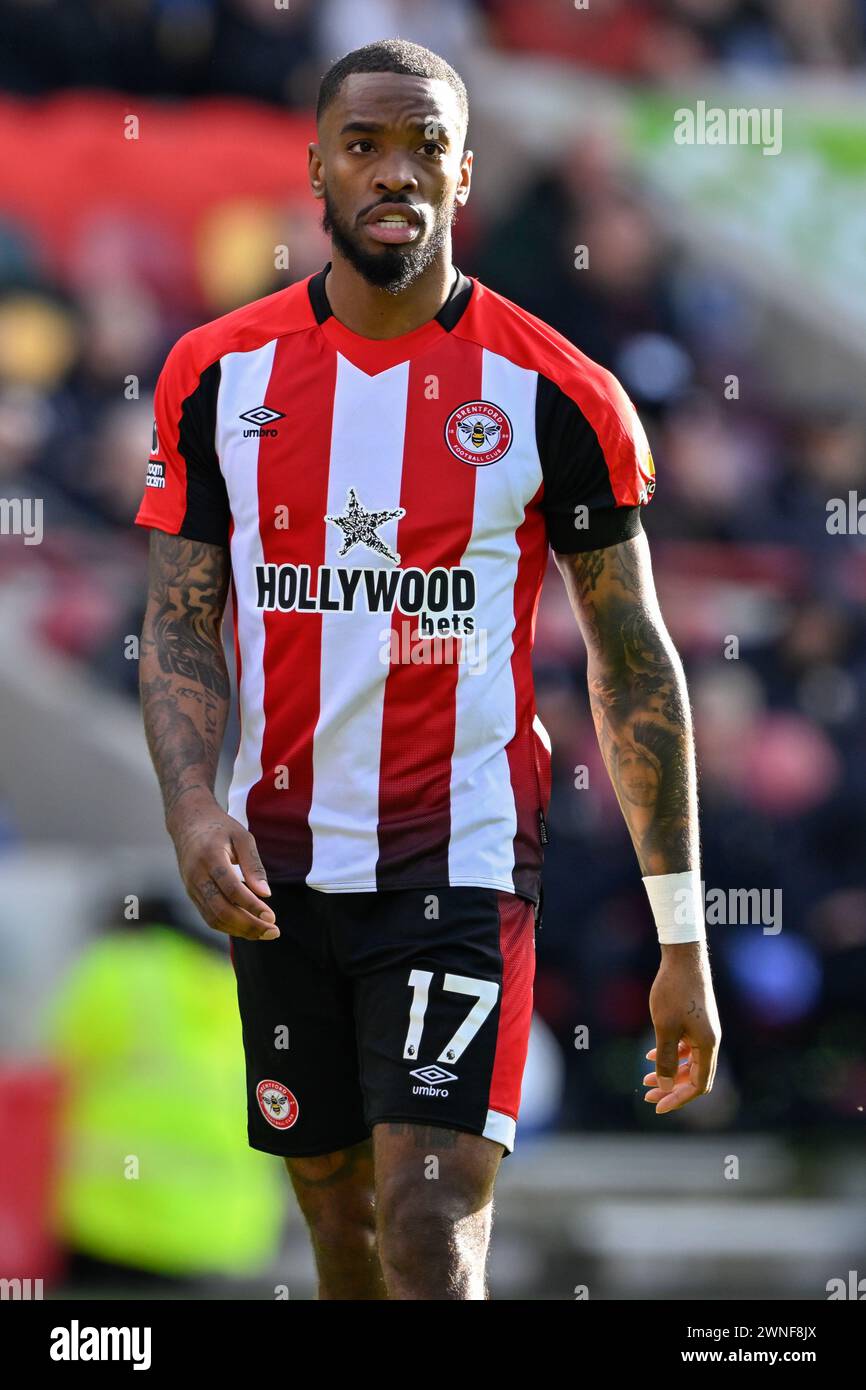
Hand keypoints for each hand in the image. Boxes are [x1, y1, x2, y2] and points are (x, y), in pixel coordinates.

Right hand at [167, 790, 278, 940]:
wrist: (188, 824)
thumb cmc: (221, 828)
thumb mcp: (242, 837)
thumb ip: (254, 865)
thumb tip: (266, 894)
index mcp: (210, 857)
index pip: (231, 889)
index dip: (252, 906)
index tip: (272, 917)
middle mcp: (197, 875)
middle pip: (222, 910)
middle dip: (249, 925)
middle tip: (273, 931)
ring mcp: (191, 887)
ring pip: (214, 918)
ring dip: (240, 930)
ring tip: (265, 932)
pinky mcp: (192, 895)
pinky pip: (209, 917)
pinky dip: (229, 926)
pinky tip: (248, 927)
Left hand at [644, 941, 720, 1112]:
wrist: (684, 958)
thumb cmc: (674, 991)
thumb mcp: (665, 1028)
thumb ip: (666, 1058)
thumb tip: (667, 1086)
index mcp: (708, 1046)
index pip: (698, 1085)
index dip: (679, 1099)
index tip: (657, 1106)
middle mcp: (710, 1041)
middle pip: (694, 1076)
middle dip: (671, 1088)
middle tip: (648, 1095)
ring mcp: (704, 1030)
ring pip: (689, 1061)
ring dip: (670, 1072)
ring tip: (645, 1078)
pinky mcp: (696, 1020)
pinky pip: (686, 1046)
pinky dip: (671, 1054)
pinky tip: (650, 1055)